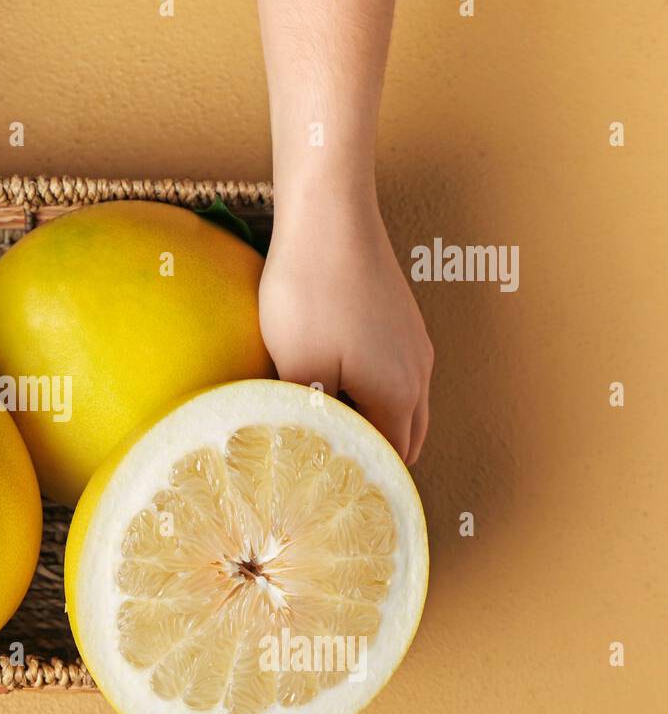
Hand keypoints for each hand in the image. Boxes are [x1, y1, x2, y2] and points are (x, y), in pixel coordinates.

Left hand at [258, 195, 433, 463]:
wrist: (330, 214)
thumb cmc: (311, 291)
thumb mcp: (296, 366)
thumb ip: (302, 415)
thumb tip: (298, 453)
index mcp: (397, 395)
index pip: (390, 462)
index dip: (363, 484)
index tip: (330, 499)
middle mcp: (417, 374)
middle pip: (403, 437)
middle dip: (371, 460)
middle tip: (328, 477)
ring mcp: (412, 343)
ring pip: (399, 405)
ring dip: (370, 424)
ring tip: (326, 435)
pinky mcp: (397, 318)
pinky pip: (391, 373)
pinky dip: (370, 394)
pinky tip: (332, 386)